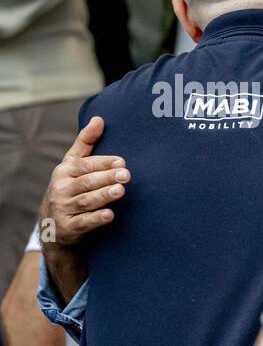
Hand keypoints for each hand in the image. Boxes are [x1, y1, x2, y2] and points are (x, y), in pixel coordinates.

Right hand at [40, 116, 129, 245]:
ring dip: (104, 196)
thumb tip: (99, 118)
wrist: (52, 224)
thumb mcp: (72, 165)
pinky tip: (110, 215)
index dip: (103, 163)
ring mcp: (64, 208)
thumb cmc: (69, 188)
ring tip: (121, 191)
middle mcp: (62, 188)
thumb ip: (85, 143)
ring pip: (87, 201)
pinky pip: (84, 222)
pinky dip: (96, 219)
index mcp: (65, 171)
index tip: (122, 161)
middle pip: (87, 182)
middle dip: (107, 178)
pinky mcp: (69, 226)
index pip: (85, 165)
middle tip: (126, 175)